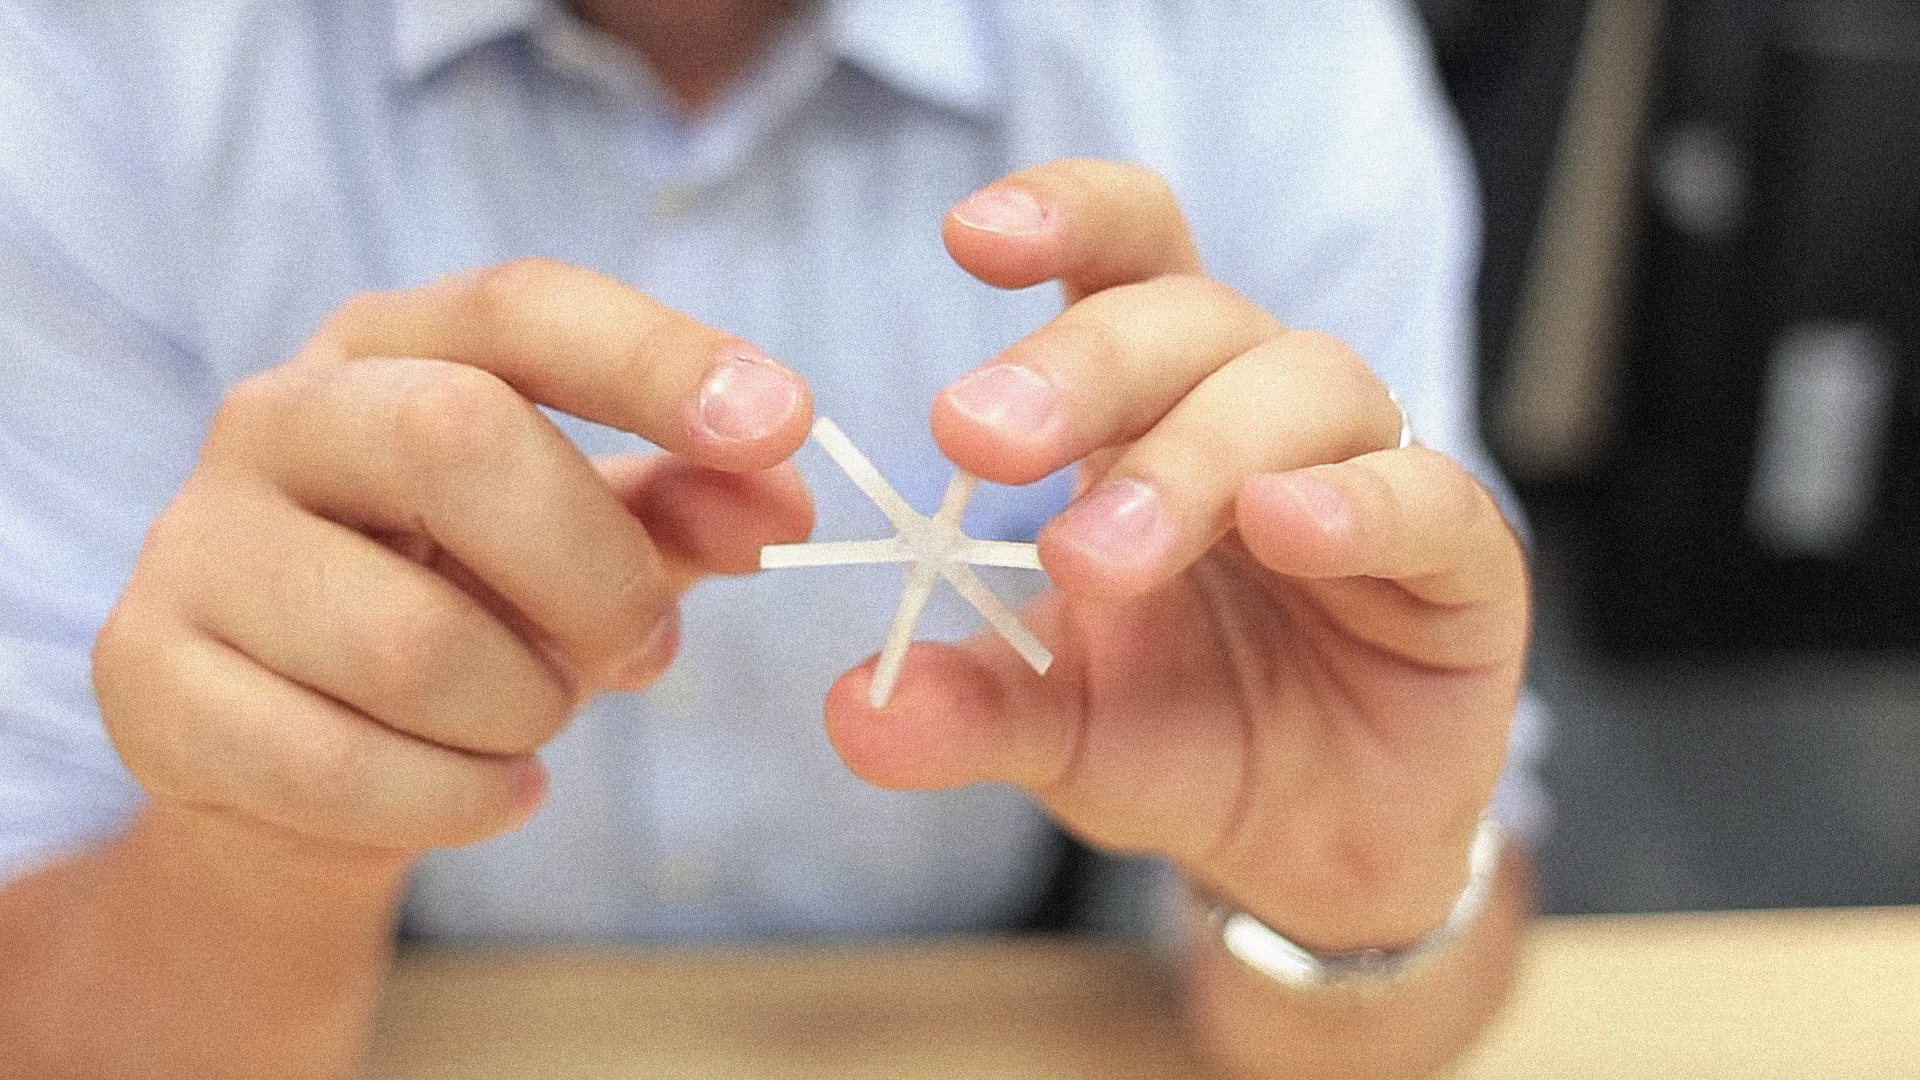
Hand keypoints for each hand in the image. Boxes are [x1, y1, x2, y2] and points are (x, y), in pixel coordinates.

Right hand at [94, 260, 813, 858]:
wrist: (291, 757)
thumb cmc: (462, 612)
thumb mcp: (582, 547)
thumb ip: (682, 510)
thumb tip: (785, 501)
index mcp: (394, 347)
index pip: (522, 307)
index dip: (657, 358)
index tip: (782, 423)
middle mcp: (278, 415)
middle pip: (460, 441)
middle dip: (595, 571)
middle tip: (645, 647)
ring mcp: (193, 542)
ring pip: (411, 640)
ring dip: (525, 709)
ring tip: (532, 720)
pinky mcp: (147, 677)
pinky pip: (340, 764)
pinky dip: (458, 799)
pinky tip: (489, 789)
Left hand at [821, 161, 1528, 950]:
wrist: (1311, 842)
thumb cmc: (1184, 735)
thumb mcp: (1056, 729)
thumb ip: (967, 708)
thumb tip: (852, 712)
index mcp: (1152, 407)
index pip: (1121, 261)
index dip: (1061, 221)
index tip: (970, 235)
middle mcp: (1259, 408)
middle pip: (1189, 316)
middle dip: (1079, 366)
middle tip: (975, 439)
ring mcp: (1368, 468)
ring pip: (1299, 388)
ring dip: (1193, 455)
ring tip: (1102, 553)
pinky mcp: (1462, 559)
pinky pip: (1425, 496)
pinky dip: (1355, 503)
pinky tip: (1288, 527)